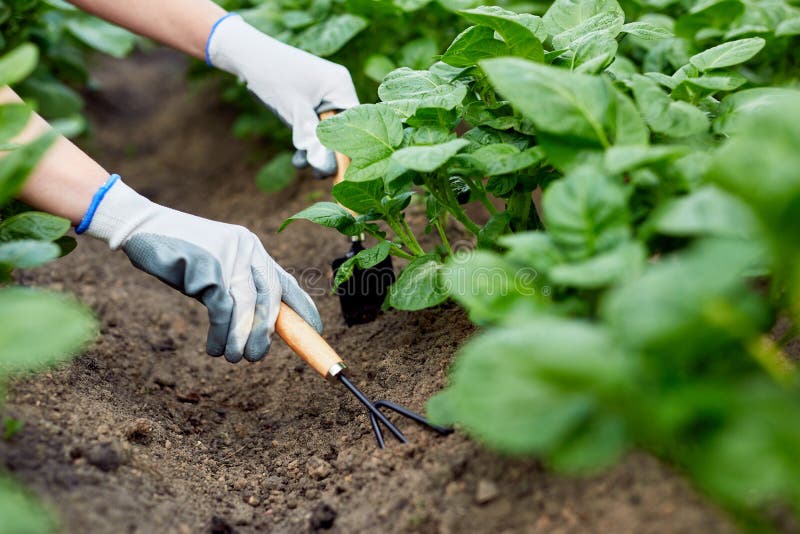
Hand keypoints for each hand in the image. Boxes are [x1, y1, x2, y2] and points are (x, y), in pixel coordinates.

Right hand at [83, 176, 321, 362]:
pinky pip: (222, 309)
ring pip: (248, 307)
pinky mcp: (208, 266)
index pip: (284, 281)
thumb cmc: (178, 254)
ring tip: (234, 358)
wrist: (139, 228)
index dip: (302, 307)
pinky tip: (214, 347)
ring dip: (242, 338)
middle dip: (266, 332)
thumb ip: (237, 287)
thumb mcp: (216, 268)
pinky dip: (221, 333)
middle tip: (256, 356)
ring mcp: (229, 255)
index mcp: (253, 248)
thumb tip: (260, 326)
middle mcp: (248, 249)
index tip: (315, 331)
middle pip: (270, 297)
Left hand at [206, 14, 358, 174]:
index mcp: (341, 86)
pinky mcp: (311, 104)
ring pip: (326, 132)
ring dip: (314, 150)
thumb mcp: (293, 110)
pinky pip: (314, 127)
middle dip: (328, 152)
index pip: (355, 123)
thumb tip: (324, 168)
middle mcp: (337, 91)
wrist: (246, 56)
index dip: (349, 147)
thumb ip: (310, 138)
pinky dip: (306, 141)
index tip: (340, 170)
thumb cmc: (273, 76)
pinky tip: (297, 158)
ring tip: (301, 164)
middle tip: (318, 173)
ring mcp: (324, 97)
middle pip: (342, 129)